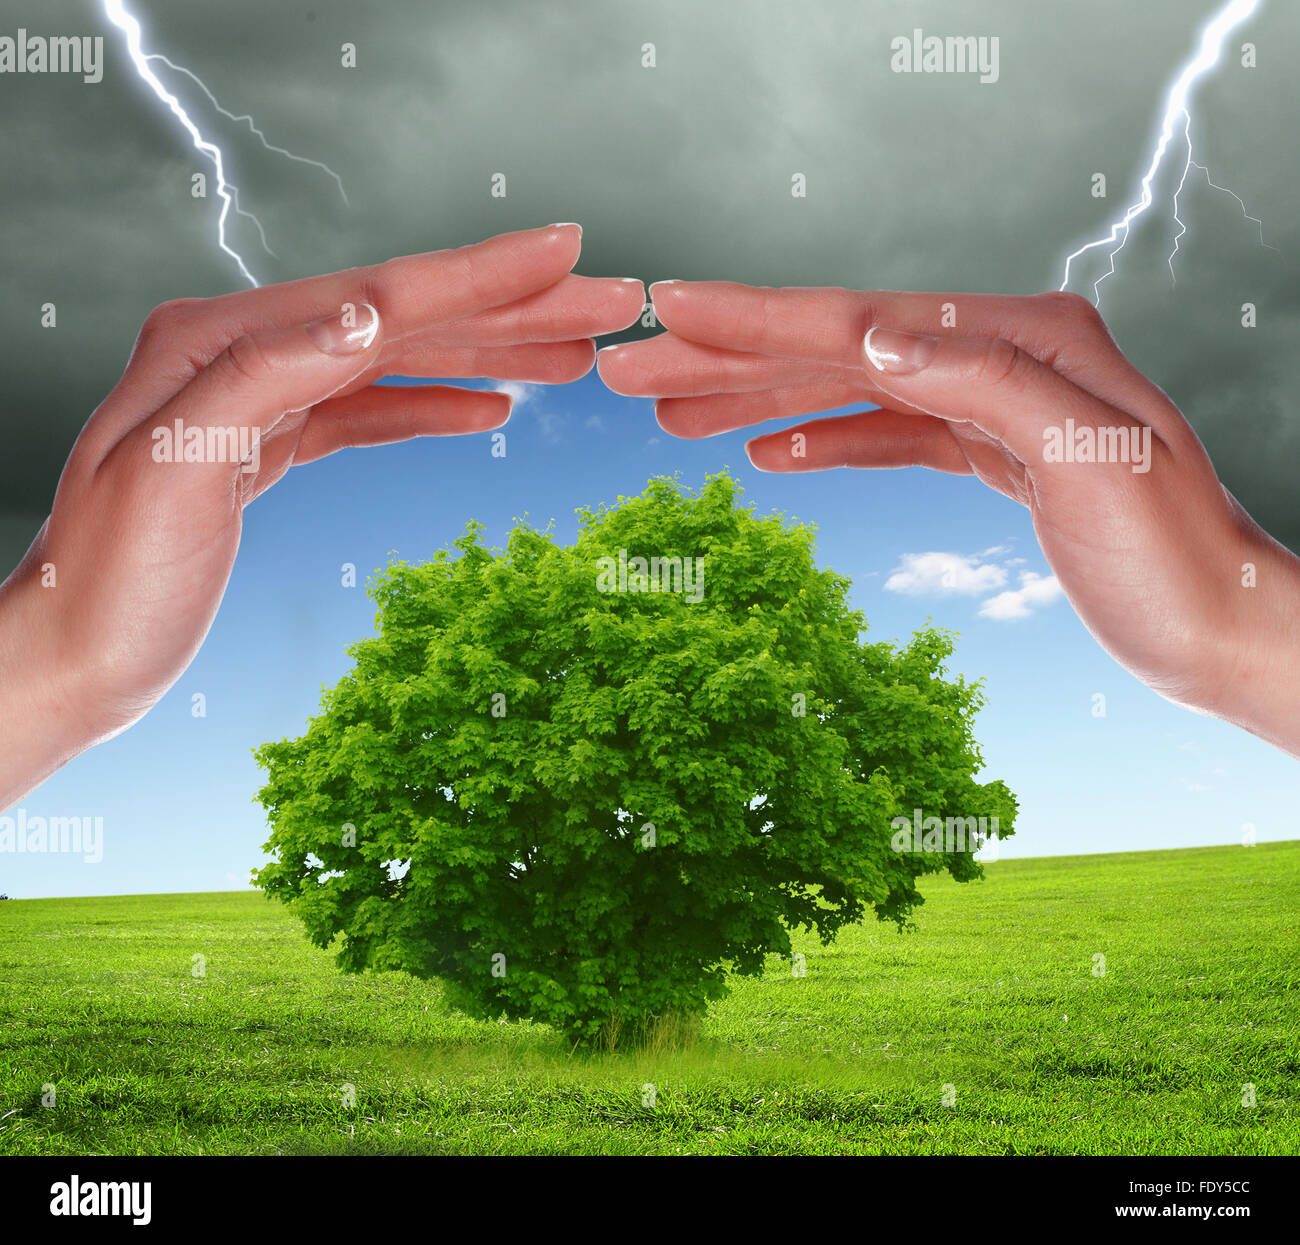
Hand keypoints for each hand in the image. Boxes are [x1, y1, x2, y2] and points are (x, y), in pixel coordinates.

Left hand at [0, 224, 644, 807]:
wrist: (69, 661)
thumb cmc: (106, 584)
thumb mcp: (170, 474)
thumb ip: (263, 379)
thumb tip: (367, 314)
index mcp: (217, 342)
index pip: (378, 298)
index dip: (480, 276)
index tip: (566, 253)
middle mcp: (241, 353)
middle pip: (404, 319)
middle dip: (511, 310)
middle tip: (607, 301)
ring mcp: (260, 398)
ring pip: (397, 361)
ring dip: (489, 354)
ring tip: (572, 354)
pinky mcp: (271, 446)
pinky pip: (371, 411)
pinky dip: (435, 405)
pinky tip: (490, 408)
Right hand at [598, 283, 1299, 758]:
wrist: (1222, 629)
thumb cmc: (1175, 555)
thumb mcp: (1094, 454)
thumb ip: (987, 380)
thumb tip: (872, 335)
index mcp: (1022, 337)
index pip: (860, 323)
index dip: (755, 320)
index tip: (666, 311)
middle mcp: (1001, 355)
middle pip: (837, 350)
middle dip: (730, 359)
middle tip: (633, 370)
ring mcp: (992, 403)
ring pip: (851, 391)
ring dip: (759, 398)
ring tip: (674, 413)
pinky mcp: (990, 454)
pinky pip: (887, 435)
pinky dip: (825, 437)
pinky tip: (771, 449)